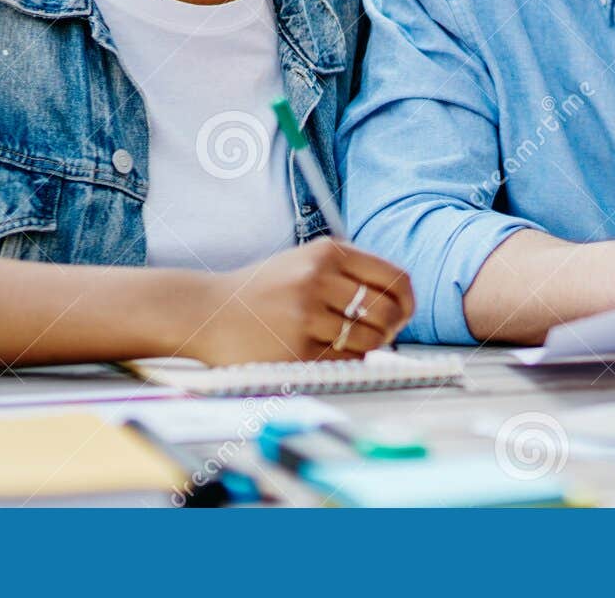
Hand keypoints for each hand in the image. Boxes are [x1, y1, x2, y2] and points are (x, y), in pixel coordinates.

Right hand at [185, 239, 414, 364]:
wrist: (208, 311)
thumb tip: (400, 302)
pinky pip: (343, 361)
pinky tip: (324, 352)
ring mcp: (306, 314)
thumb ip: (348, 273)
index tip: (402, 313)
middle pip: (387, 312)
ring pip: (369, 341)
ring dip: (367, 348)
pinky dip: (343, 361)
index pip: (394, 278)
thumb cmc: (262, 290)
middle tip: (380, 335)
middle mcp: (318, 278)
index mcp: (327, 252)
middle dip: (391, 329)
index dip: (407, 301)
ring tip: (347, 343)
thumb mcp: (304, 262)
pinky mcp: (296, 348)